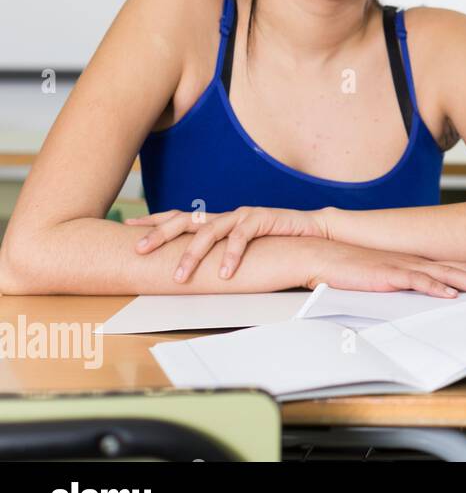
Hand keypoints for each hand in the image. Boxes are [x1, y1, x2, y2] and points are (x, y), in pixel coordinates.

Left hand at [127, 205, 327, 282]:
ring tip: (180, 277)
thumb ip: (220, 252)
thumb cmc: (275, 241)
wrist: (312, 229)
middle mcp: (225, 215)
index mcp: (218, 220)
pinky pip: (242, 238)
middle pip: (184, 221)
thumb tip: (194, 271)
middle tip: (138, 250)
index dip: (153, 220)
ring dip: (192, 256)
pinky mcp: (261, 219)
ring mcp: (242, 216)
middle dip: (159, 235)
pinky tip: (225, 273)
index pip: (178, 217)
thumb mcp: (242, 247)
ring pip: (208, 232)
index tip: (127, 227)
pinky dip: (231, 256)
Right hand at [303, 239, 465, 296]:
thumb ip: (404, 285)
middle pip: (458, 268)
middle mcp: (414, 261)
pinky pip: (416, 281)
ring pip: (445, 274)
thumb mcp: (383, 277)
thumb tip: (424, 298)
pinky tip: (450, 294)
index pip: (454, 266)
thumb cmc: (350, 269)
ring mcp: (402, 266)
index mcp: (415, 261)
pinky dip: (435, 287)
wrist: (322, 256)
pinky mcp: (387, 274)